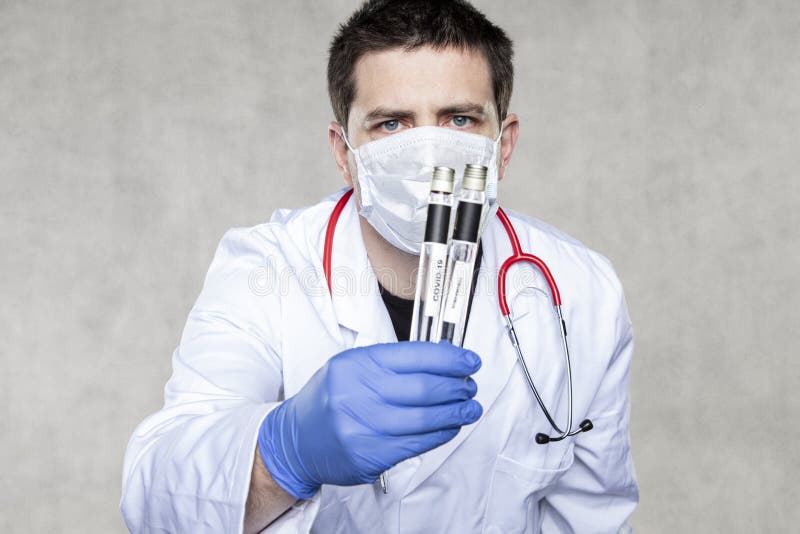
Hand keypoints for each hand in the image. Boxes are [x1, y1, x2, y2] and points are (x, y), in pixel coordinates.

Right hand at [257, 341, 482, 498]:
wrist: (296, 439)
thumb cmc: (330, 399)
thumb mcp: (352, 367)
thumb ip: (394, 362)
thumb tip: (442, 357)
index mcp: (356, 365)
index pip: (415, 356)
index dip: (450, 359)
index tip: (468, 361)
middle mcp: (358, 394)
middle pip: (424, 388)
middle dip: (457, 387)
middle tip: (470, 385)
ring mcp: (363, 427)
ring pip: (425, 418)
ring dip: (456, 413)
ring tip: (469, 407)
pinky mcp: (369, 456)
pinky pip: (417, 444)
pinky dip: (441, 434)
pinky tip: (450, 426)